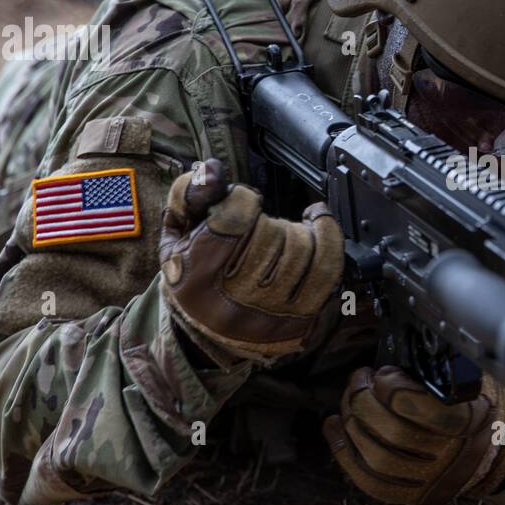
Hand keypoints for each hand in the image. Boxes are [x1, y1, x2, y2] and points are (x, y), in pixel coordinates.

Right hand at [159, 158, 343, 360]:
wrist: (210, 335)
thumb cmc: (193, 275)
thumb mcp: (176, 233)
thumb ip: (189, 195)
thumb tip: (213, 169)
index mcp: (194, 275)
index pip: (234, 219)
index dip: (243, 199)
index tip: (242, 203)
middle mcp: (232, 301)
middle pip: (270, 232)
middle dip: (269, 218)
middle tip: (261, 224)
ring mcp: (270, 314)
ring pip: (301, 248)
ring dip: (297, 230)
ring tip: (286, 230)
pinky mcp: (300, 320)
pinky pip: (329, 270)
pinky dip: (328, 239)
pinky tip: (317, 229)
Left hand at [323, 365, 504, 504]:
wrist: (482, 456)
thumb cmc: (462, 413)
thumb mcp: (458, 388)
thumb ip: (425, 381)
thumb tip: (381, 375)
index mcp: (466, 423)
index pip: (417, 405)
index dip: (390, 385)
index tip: (382, 373)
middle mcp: (449, 457)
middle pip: (392, 431)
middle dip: (363, 400)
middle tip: (358, 381)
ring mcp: (429, 481)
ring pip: (376, 457)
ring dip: (351, 423)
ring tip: (347, 402)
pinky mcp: (411, 496)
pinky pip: (369, 480)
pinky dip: (344, 451)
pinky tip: (334, 426)